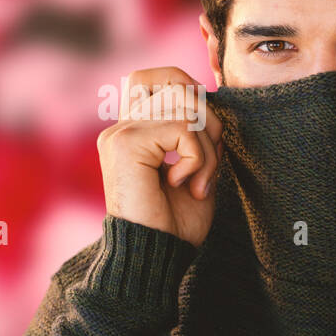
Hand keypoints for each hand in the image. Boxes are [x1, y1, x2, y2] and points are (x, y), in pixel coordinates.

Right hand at [97, 67, 221, 245]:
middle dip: (209, 119)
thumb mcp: (196, 169)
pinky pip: (183, 128)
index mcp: (133, 130)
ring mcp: (120, 132)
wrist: (154, 258)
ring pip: (186, 105)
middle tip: (209, 161)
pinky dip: (197, 158)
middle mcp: (121, 127)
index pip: (158, 78)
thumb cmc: (175, 223)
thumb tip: (214, 99)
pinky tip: (182, 184)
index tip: (205, 139)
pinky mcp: (126, 143)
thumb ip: (198, 134)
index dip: (191, 92)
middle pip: (176, 82)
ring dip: (207, 146)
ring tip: (198, 181)